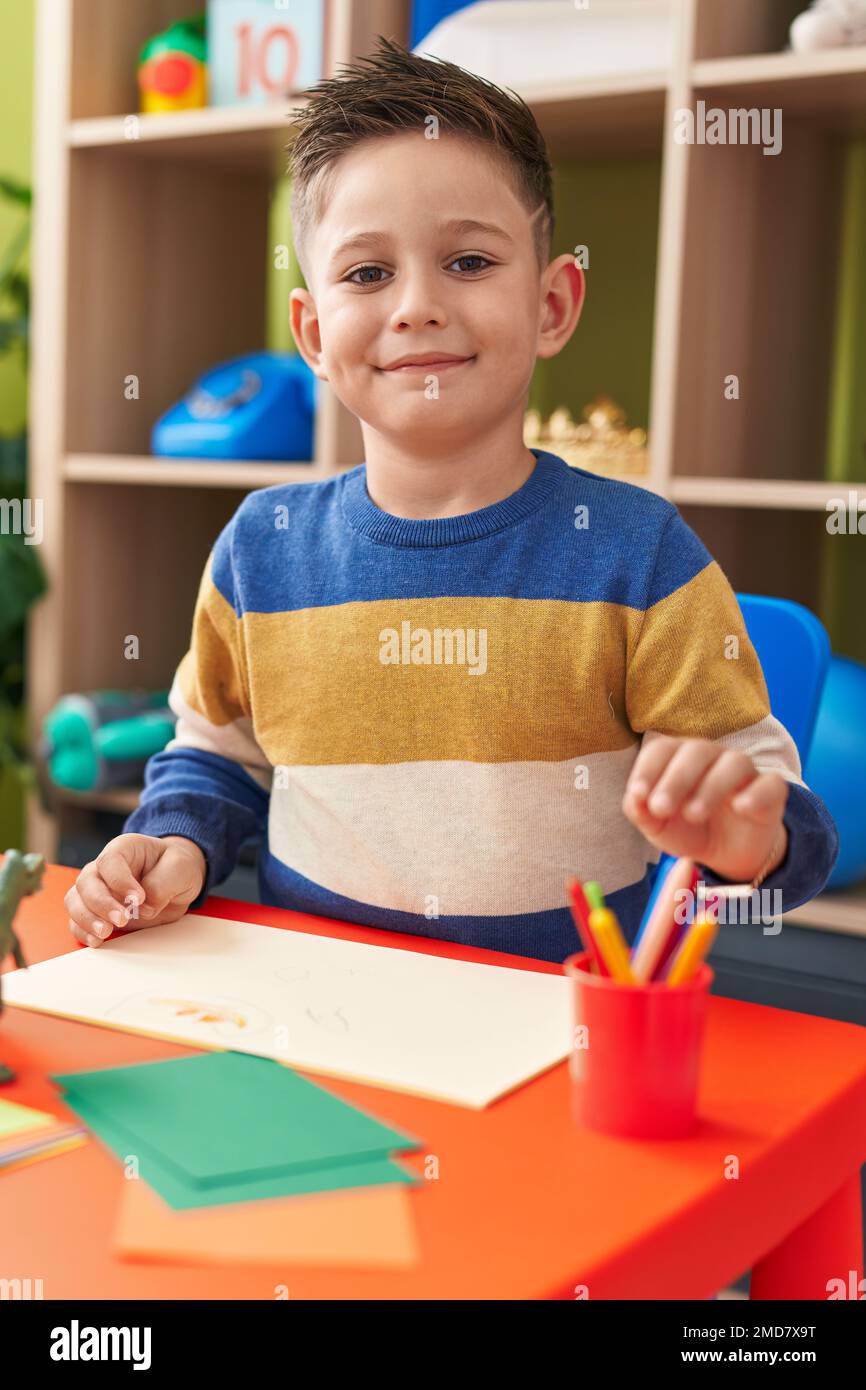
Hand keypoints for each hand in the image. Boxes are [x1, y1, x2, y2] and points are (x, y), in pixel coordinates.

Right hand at [65, 833, 206, 948]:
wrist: (176, 881)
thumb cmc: (176, 867)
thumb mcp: (181, 867)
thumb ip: (163, 883)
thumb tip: (143, 908)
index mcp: (124, 848)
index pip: (110, 861)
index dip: (120, 881)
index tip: (138, 899)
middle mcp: (104, 868)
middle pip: (87, 882)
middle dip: (101, 904)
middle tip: (122, 920)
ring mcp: (97, 890)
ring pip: (75, 901)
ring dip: (87, 920)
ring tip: (105, 933)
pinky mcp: (97, 912)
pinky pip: (78, 921)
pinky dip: (83, 932)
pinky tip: (97, 941)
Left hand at [622, 736, 788, 882]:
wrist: (726, 853)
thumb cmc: (687, 828)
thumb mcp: (658, 826)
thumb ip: (640, 811)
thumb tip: (635, 799)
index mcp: (679, 758)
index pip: (662, 749)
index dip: (648, 769)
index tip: (638, 794)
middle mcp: (712, 757)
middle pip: (696, 751)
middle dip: (675, 779)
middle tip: (660, 808)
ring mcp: (743, 772)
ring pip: (734, 763)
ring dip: (711, 786)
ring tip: (693, 814)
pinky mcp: (771, 791)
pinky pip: (770, 784)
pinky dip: (756, 794)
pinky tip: (740, 807)